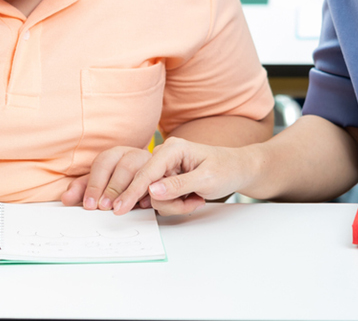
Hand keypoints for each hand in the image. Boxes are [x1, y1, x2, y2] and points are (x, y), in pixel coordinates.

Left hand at [60, 146, 154, 210]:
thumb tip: (65, 198)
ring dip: (130, 192)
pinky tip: (142, 205)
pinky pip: (159, 183)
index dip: (95, 184)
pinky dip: (150, 194)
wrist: (151, 177)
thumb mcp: (100, 184)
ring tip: (120, 209)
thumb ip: (83, 189)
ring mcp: (150, 163)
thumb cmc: (120, 181)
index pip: (103, 164)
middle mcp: (133, 154)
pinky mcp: (164, 175)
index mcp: (115, 154)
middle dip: (113, 188)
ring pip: (142, 173)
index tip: (89, 204)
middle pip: (124, 166)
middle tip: (104, 207)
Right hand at [111, 137, 257, 216]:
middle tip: (194, 203)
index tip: (119, 208)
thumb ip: (179, 185)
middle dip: (171, 202)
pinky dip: (177, 204)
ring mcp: (165, 168)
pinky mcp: (167, 179)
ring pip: (156, 197)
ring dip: (176, 205)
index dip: (132, 191)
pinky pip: (162, 199)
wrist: (238, 169)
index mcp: (173, 148)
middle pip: (150, 187)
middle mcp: (165, 155)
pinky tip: (193, 199)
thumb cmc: (226, 169)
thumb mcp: (206, 179)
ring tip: (197, 199)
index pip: (147, 172)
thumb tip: (153, 190)